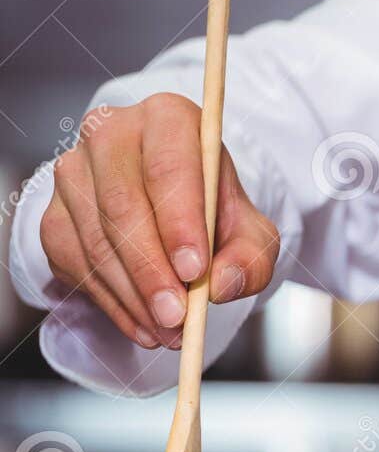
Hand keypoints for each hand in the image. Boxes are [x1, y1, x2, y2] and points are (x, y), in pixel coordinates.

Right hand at [40, 93, 279, 348]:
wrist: (173, 211)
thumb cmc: (214, 212)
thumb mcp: (252, 232)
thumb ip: (252, 257)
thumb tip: (224, 284)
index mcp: (169, 120)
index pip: (169, 166)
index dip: (180, 220)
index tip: (195, 269)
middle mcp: (112, 134)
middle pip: (123, 205)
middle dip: (153, 270)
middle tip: (179, 316)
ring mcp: (74, 173)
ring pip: (97, 240)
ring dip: (135, 295)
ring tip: (172, 331)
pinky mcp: (54, 214)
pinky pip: (76, 265)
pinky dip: (113, 304)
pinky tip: (145, 326)